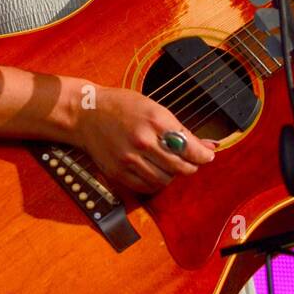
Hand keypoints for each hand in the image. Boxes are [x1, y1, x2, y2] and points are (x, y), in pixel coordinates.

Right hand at [69, 83, 216, 194]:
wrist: (86, 113)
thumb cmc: (122, 106)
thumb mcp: (154, 108)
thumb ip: (180, 129)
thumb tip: (207, 145)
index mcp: (155, 121)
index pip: (189, 147)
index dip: (203, 155)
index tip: (207, 156)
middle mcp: (142, 141)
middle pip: (180, 166)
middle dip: (191, 166)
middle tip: (191, 162)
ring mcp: (129, 159)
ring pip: (165, 179)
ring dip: (173, 175)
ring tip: (172, 166)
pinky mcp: (118, 172)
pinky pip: (146, 187)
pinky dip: (156, 183)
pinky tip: (156, 173)